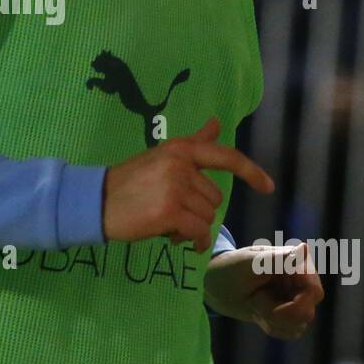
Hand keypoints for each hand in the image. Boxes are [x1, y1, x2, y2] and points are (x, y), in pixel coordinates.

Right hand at [102, 117, 273, 252]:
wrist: (95, 202)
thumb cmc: (129, 181)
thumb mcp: (161, 156)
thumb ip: (194, 142)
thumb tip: (217, 123)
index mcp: (180, 149)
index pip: (225, 156)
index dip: (250, 172)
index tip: (269, 187)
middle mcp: (180, 165)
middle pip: (214, 197)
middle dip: (198, 210)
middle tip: (171, 211)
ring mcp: (175, 188)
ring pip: (207, 216)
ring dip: (192, 226)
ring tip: (166, 223)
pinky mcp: (169, 212)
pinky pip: (198, 232)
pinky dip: (192, 241)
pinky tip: (176, 240)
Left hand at [210, 238, 323, 338]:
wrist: (216, 285)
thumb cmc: (231, 268)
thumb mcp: (250, 263)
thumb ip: (278, 259)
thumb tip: (304, 248)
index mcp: (296, 263)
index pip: (313, 292)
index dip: (295, 306)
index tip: (272, 311)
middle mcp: (301, 281)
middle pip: (307, 313)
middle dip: (277, 315)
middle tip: (254, 301)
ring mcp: (297, 298)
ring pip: (298, 326)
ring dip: (271, 320)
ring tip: (254, 302)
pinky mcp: (291, 314)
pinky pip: (291, 332)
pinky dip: (272, 327)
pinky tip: (258, 312)